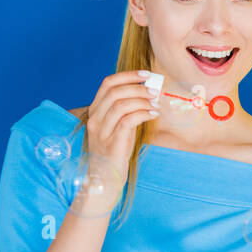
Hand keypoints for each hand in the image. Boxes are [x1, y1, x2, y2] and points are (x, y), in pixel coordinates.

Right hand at [76, 70, 160, 211]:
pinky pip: (128, 121)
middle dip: (138, 88)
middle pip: (115, 91)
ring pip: (121, 105)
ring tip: (156, 104)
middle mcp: (95, 119)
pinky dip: (143, 114)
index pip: (107, 84)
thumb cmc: (115, 150)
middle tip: (155, 91)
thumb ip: (125, 110)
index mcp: (95, 111)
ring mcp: (102, 131)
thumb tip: (148, 92)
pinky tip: (153, 114)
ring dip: (143, 101)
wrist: (104, 177)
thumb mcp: (116, 126)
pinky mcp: (113, 142)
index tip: (146, 74)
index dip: (127, 75)